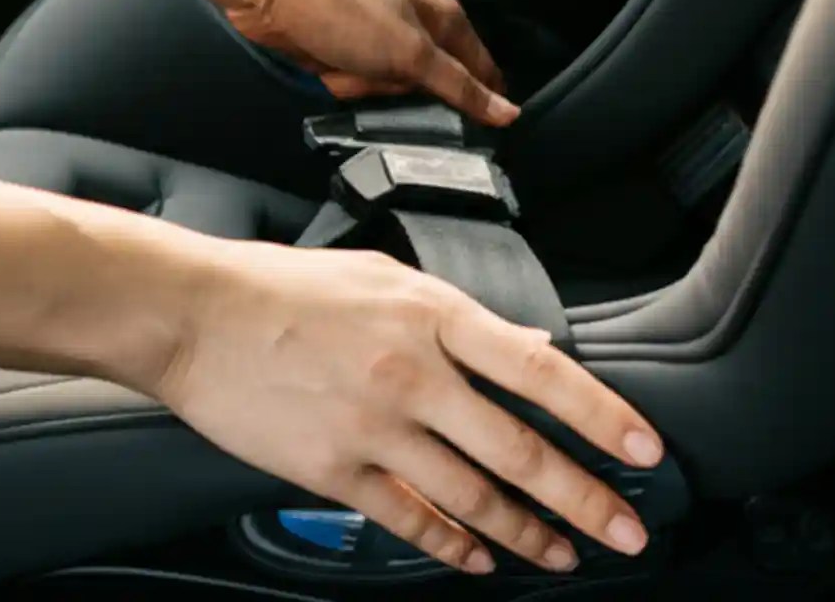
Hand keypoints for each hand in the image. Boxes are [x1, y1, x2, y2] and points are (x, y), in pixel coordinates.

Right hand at [154, 242, 664, 573]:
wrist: (192, 313)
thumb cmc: (280, 287)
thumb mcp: (380, 275)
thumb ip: (454, 311)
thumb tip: (520, 339)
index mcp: (429, 315)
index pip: (539, 368)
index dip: (600, 413)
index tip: (642, 448)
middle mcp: (411, 374)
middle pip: (519, 449)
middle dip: (585, 497)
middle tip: (627, 529)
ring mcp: (372, 427)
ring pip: (472, 495)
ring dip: (527, 533)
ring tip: (562, 555)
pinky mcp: (331, 470)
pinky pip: (407, 518)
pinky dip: (452, 546)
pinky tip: (477, 560)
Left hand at [227, 0, 519, 126]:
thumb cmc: (348, 12)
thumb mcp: (411, 53)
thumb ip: (460, 87)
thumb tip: (510, 114)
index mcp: (446, 22)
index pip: (483, 75)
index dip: (480, 106)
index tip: (473, 138)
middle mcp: (419, 35)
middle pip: (432, 94)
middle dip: (406, 99)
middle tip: (384, 85)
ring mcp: (383, 49)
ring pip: (393, 98)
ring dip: (369, 93)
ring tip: (349, 72)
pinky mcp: (353, 62)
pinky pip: (362, 94)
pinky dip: (346, 89)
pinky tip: (331, 75)